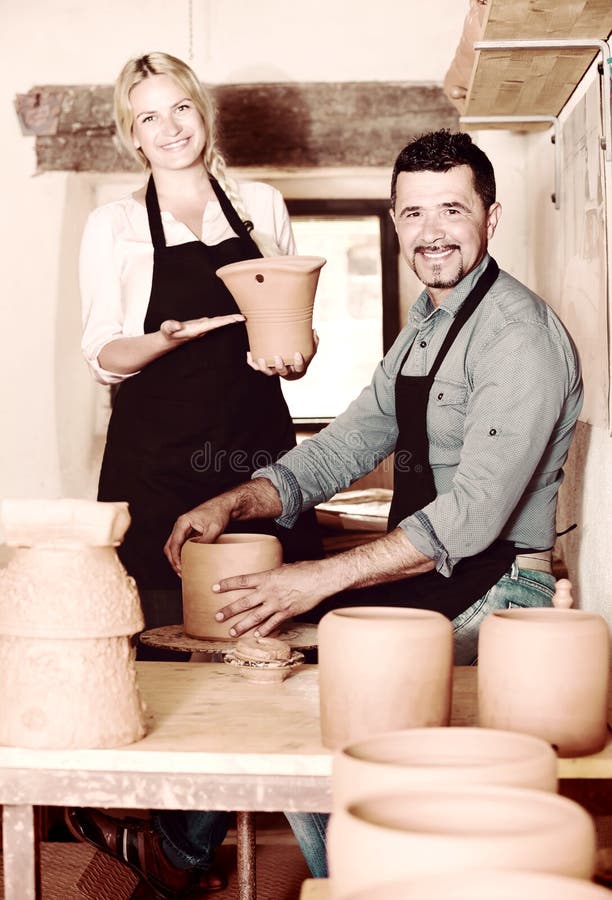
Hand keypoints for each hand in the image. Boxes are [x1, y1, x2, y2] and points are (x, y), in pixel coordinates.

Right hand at [160, 313, 244, 342]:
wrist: (170, 339)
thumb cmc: (168, 333)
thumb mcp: (167, 329)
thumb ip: (171, 327)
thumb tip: (177, 325)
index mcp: (197, 330)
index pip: (213, 324)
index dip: (224, 321)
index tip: (235, 320)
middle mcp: (203, 330)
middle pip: (219, 324)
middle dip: (231, 321)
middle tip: (243, 317)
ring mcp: (203, 328)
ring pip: (218, 323)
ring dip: (229, 320)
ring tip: (240, 317)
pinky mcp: (202, 326)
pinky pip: (215, 322)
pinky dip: (223, 320)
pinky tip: (230, 319)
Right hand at [164, 496, 233, 574]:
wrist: (225, 506)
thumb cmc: (218, 513)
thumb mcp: (214, 528)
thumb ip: (205, 541)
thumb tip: (198, 555)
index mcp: (182, 522)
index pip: (173, 544)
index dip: (175, 558)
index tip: (180, 568)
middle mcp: (180, 526)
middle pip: (170, 547)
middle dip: (173, 561)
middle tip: (181, 573)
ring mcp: (183, 529)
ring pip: (174, 547)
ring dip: (176, 559)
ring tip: (183, 571)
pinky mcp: (189, 533)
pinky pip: (181, 546)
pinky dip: (182, 555)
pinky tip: (188, 563)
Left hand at [213, 559, 328, 636]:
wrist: (321, 579)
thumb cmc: (306, 570)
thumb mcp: (286, 567)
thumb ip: (275, 573)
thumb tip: (271, 574)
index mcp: (267, 577)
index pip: (242, 581)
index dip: (227, 584)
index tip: (215, 588)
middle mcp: (268, 592)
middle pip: (243, 602)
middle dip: (229, 610)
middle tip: (217, 616)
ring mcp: (276, 604)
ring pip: (254, 617)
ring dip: (241, 625)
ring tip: (231, 631)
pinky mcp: (287, 613)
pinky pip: (272, 624)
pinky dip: (263, 631)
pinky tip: (256, 636)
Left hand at [247, 330, 318, 379]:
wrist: (291, 362)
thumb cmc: (300, 354)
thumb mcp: (309, 349)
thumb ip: (313, 341)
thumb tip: (313, 330)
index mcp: (297, 368)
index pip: (299, 368)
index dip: (298, 363)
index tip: (297, 353)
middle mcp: (286, 371)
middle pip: (282, 372)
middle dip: (280, 366)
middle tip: (278, 357)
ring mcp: (275, 370)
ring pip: (269, 373)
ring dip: (264, 367)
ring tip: (261, 359)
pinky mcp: (266, 367)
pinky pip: (257, 367)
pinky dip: (252, 362)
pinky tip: (249, 353)